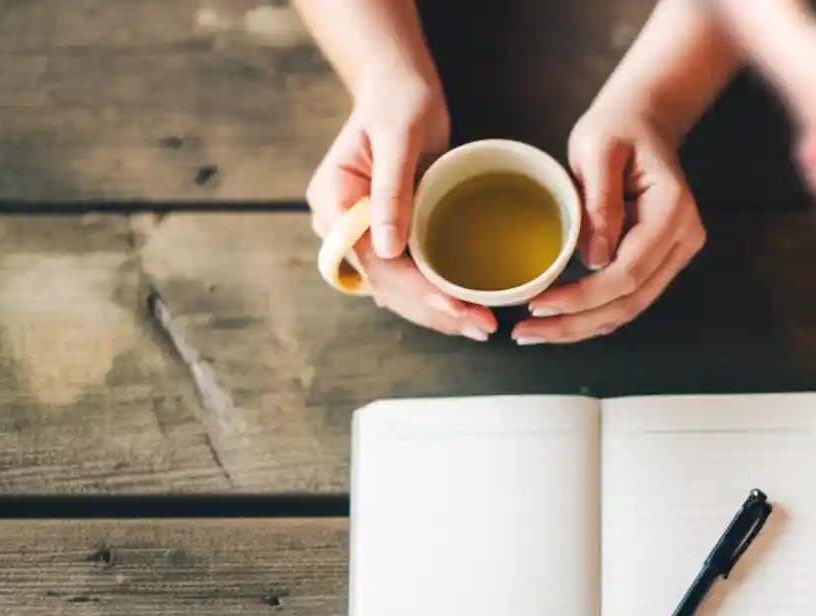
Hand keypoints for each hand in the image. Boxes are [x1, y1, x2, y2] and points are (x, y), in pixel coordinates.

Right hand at [306, 66, 496, 339]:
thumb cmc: (398, 102)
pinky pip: (408, 275)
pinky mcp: (386, 235)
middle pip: (385, 285)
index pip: (372, 262)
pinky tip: (466, 309)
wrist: (398, 89)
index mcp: (333, 204)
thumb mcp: (397, 138)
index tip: (454, 305)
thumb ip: (390, 191)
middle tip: (482, 327)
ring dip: (436, 312)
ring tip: (480, 327)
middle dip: (433, 311)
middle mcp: (342, 227)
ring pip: (396, 289)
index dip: (414, 289)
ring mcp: (363, 235)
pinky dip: (436, 293)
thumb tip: (386, 249)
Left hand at [512, 107, 704, 344]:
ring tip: (533, 333)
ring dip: (581, 327)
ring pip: (629, 308)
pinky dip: (591, 314)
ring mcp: (675, 254)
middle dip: (576, 323)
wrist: (642, 122)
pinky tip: (556, 320)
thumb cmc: (618, 129)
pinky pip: (626, 298)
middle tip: (525, 331)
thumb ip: (599, 202)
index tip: (538, 303)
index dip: (583, 297)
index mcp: (673, 211)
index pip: (629, 273)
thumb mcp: (598, 150)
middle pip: (630, 301)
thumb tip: (593, 260)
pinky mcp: (658, 261)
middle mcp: (683, 239)